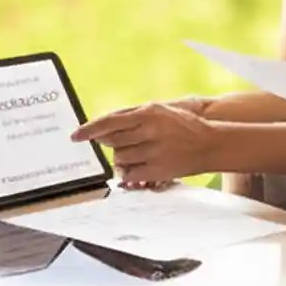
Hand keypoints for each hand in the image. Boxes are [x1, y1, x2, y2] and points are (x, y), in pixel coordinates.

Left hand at [72, 101, 217, 183]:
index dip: (89, 129)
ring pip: (120, 158)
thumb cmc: (183, 125)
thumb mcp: (160, 110)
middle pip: (113, 141)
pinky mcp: (157, 170)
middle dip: (110, 143)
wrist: (210, 143)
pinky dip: (127, 172)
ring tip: (135, 152)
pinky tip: (134, 167)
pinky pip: (130, 174)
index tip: (75, 136)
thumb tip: (104, 125)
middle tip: (117, 142)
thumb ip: (132, 116)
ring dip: (121, 158)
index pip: (110, 122)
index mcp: (148, 114)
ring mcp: (153, 152)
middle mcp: (149, 132)